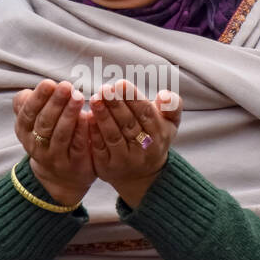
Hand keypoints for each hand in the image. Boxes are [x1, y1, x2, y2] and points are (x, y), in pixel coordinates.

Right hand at [12, 80, 94, 206]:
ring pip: (61, 135)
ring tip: (78, 97)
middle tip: (66, 86)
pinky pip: (77, 147)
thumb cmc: (47, 138)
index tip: (49, 83)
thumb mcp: (32, 123)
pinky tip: (88, 116)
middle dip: (55, 103)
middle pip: (44, 123)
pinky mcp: (74, 165)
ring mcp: (55, 158)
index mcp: (24, 131)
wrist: (59, 178)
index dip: (37, 98)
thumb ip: (28, 105)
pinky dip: (82, 131)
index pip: (28, 113)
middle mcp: (37, 146)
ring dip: (69, 114)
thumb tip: (27, 92)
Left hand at [86, 80, 182, 208]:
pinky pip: (100, 148)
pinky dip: (94, 132)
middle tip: (104, 89)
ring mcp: (125, 160)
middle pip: (128, 124)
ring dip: (103, 117)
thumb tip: (164, 95)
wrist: (142, 175)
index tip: (120, 83)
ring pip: (113, 136)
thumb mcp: (170, 124)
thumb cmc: (154, 139)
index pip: (146, 113)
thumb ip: (172, 106)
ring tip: (95, 99)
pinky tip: (88, 118)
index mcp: (159, 135)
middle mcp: (143, 149)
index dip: (133, 98)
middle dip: (115, 105)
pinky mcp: (108, 167)